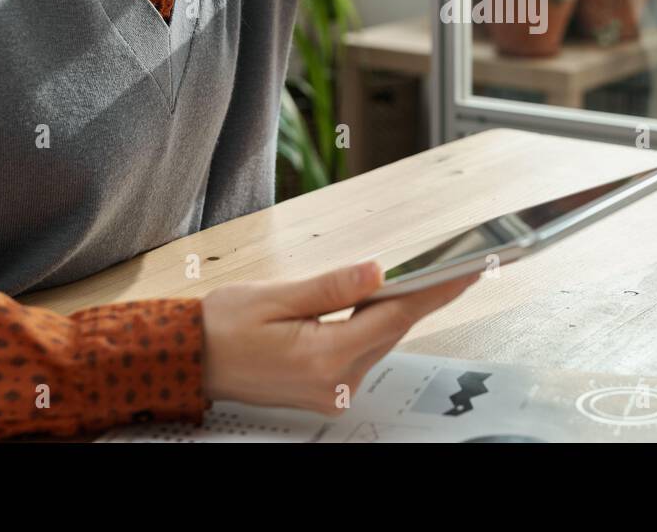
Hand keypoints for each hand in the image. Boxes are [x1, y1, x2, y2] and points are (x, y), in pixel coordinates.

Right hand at [201, 262, 476, 413]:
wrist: (188, 361)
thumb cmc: (221, 325)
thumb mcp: (275, 295)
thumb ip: (332, 286)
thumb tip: (378, 270)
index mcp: (323, 356)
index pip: (395, 315)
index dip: (436, 290)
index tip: (469, 270)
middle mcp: (334, 382)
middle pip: (393, 329)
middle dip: (423, 295)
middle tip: (457, 263)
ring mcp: (332, 392)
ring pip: (381, 340)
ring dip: (396, 309)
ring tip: (425, 276)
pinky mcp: (327, 391)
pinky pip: (363, 352)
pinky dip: (375, 325)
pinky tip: (381, 301)